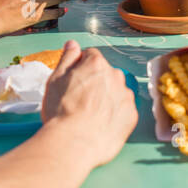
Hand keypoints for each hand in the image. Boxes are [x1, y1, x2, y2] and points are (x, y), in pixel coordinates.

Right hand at [42, 40, 136, 167]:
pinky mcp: (131, 116)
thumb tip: (73, 44)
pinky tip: (100, 125)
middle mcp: (116, 76)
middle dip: (95, 83)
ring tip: (89, 116)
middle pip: (105, 74)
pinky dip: (114, 115)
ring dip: (106, 98)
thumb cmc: (62, 111)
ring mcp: (126, 96)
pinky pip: (123, 110)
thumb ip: (67, 58)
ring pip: (116, 92)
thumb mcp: (55, 79)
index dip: (80, 68)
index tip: (73, 81)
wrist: (74, 143)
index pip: (90, 56)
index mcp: (96, 64)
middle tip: (79, 101)